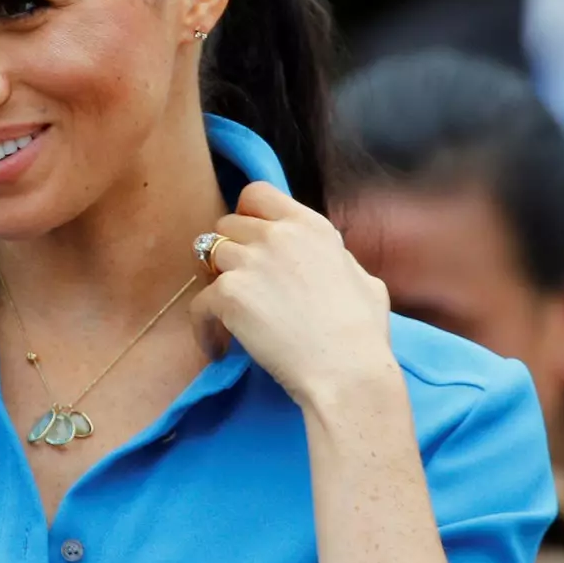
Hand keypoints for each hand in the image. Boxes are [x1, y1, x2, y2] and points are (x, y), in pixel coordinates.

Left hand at [188, 182, 398, 411]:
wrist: (347, 369)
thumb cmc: (364, 332)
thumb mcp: (364, 279)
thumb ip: (337, 260)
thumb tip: (330, 260)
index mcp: (310, 225)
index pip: (258, 193)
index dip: (247, 213)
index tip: (249, 238)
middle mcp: (277, 235)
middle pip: (227, 224)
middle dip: (230, 250)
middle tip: (239, 282)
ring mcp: (250, 262)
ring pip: (208, 257)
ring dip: (215, 282)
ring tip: (225, 315)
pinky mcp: (229, 294)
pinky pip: (198, 303)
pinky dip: (203, 327)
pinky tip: (219, 348)